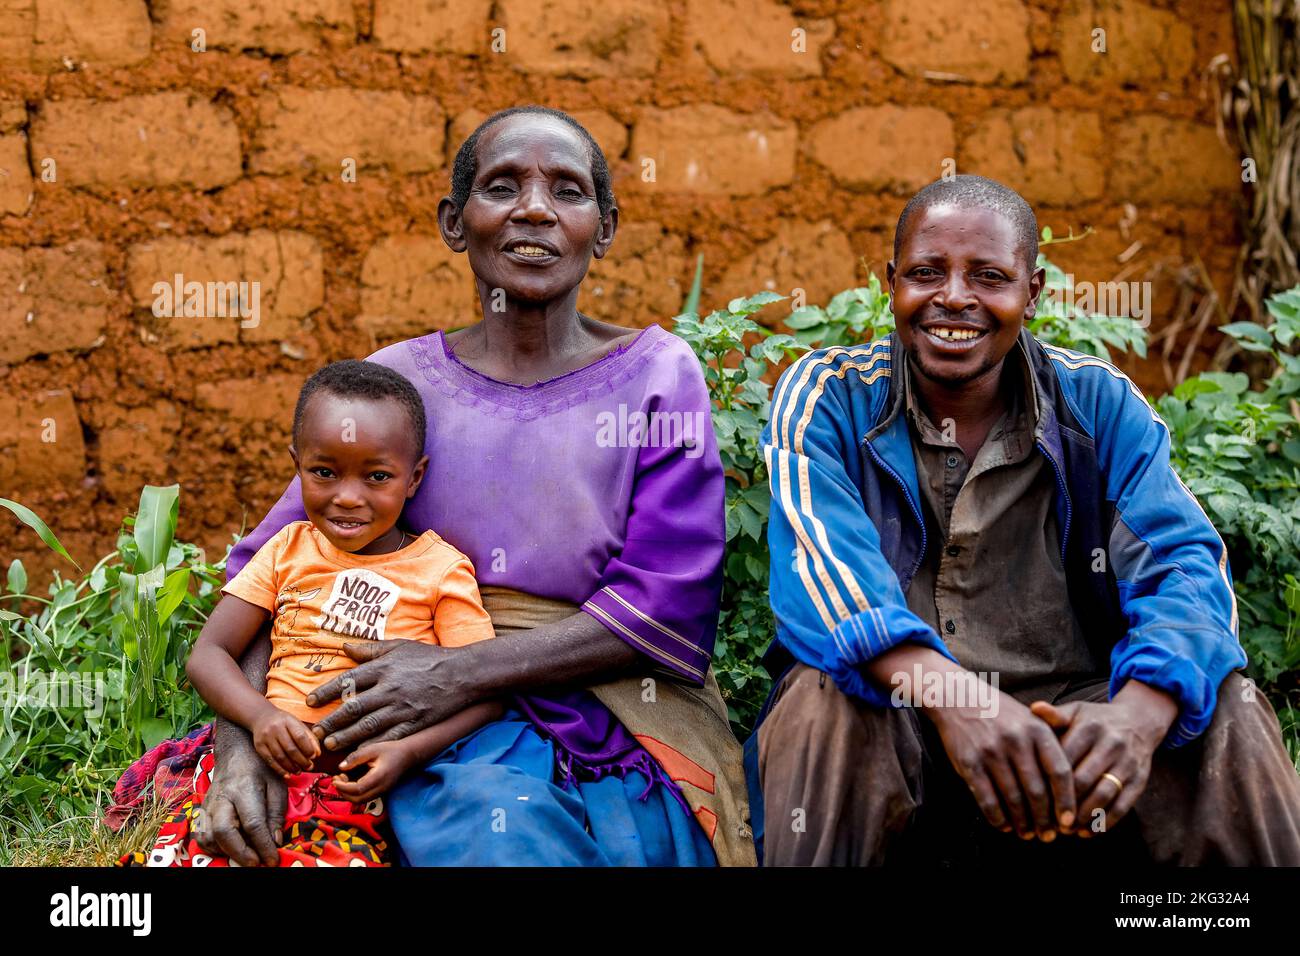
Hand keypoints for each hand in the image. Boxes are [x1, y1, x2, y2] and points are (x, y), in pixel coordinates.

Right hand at [192, 727, 287, 866]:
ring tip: (244, 856)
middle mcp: (222, 798)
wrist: (235, 753)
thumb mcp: (277, 784)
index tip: (273, 860)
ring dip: (225, 851)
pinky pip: (200, 835)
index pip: (253, 823)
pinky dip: (212, 847)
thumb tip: (275, 841)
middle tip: (256, 863)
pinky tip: (228, 848)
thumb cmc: (260, 768)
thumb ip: (277, 813)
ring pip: (208, 836)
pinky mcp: (201, 810)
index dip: (263, 846)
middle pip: (224, 832)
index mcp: (244, 788)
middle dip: (240, 853)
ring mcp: (208, 805)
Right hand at [251, 707, 319, 777]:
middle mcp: (276, 728)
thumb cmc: (284, 723)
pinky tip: (287, 774)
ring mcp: (266, 738)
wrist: (261, 717)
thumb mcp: (298, 724)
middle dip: (301, 760)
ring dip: (291, 767)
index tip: (314, 756)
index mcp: (288, 721)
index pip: (300, 736)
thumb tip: (317, 754)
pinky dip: (279, 770)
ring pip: (280, 756)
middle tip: (309, 767)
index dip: (308, 748)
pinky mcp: (259, 746)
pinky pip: (270, 761)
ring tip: (299, 771)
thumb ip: (309, 738)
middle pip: (290, 748)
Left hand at [306, 640, 469, 753]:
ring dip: (346, 736)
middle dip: (331, 721)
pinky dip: (372, 746)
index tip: (309, 701)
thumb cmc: (429, 657)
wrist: (462, 674)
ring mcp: (402, 707)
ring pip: (368, 725)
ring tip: (330, 744)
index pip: (348, 680)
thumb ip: (370, 648)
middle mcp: (390, 688)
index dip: (326, 691)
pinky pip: (389, 737)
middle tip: (314, 731)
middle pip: (353, 707)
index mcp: (384, 667)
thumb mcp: (399, 646)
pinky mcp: (414, 722)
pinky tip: (358, 753)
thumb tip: (344, 647)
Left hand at [332, 740, 413, 804]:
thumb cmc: (391, 750)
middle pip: (358, 800)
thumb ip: (356, 757)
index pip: (358, 789)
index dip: (343, 787)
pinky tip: (351, 781)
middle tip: (336, 780)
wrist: (409, 755)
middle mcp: (381, 788)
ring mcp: (382, 791)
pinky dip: (355, 793)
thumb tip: (341, 767)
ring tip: (342, 780)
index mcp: (379, 777)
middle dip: (343, 793)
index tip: (335, 779)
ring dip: (348, 794)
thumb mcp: (372, 749)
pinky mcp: (381, 791)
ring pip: (361, 801)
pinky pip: (365, 797)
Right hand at [928, 690, 1076, 840]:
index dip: (1066, 801)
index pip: (1059, 772)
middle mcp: (1016, 741)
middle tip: (1048, 836)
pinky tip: (1004, 825)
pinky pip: (987, 798)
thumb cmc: (1001, 713)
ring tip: (1027, 834)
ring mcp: (991, 751)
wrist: (958, 698)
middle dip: (1044, 820)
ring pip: (1013, 799)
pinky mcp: (969, 762)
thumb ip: (1054, 744)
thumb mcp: (1032, 718)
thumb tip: (1075, 784)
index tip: (1069, 822)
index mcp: (1037, 730)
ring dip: (1022, 823)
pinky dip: (997, 817)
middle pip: (1037, 791)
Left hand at [1030, 681, 1176, 836]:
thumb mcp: (1076, 712)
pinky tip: (1088, 831)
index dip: (1048, 779)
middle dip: (1065, 802)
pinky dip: (1105, 822)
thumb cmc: (1095, 720)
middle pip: (1084, 779)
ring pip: (1104, 794)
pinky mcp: (1140, 780)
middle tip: (1046, 820)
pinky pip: (1123, 805)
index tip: (1032, 796)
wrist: (1139, 722)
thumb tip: (1034, 708)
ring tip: (1066, 829)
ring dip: (1084, 816)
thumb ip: (1054, 716)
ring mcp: (1128, 763)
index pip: (1066, 757)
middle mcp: (1111, 744)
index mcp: (1090, 727)